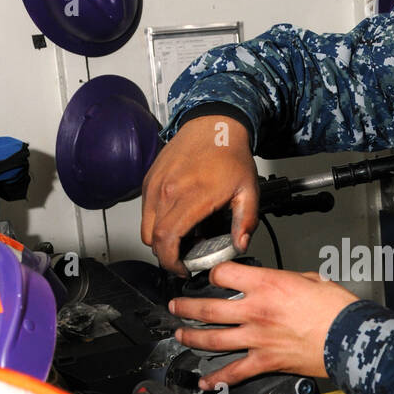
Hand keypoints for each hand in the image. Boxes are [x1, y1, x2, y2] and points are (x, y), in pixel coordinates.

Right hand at [141, 116, 258, 274]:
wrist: (213, 125)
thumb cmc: (229, 154)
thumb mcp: (248, 191)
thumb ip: (245, 222)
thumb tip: (239, 244)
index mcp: (192, 196)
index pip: (168, 239)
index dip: (171, 261)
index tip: (182, 268)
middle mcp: (167, 191)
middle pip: (153, 239)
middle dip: (166, 256)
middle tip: (183, 258)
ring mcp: (155, 185)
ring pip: (146, 228)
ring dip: (160, 240)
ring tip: (182, 238)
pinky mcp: (149, 180)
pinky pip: (145, 212)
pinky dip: (156, 222)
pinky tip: (176, 219)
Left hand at [169, 262, 358, 388]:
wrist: (350, 337)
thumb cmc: (337, 310)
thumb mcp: (313, 279)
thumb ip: (290, 279)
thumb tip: (284, 282)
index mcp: (267, 284)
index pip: (223, 274)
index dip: (215, 274)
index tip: (214, 277)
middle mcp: (255, 310)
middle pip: (208, 308)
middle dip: (186, 307)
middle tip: (177, 307)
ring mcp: (257, 338)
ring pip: (213, 339)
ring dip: (192, 338)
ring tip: (181, 335)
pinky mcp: (265, 361)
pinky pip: (235, 371)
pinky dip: (217, 379)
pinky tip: (206, 382)